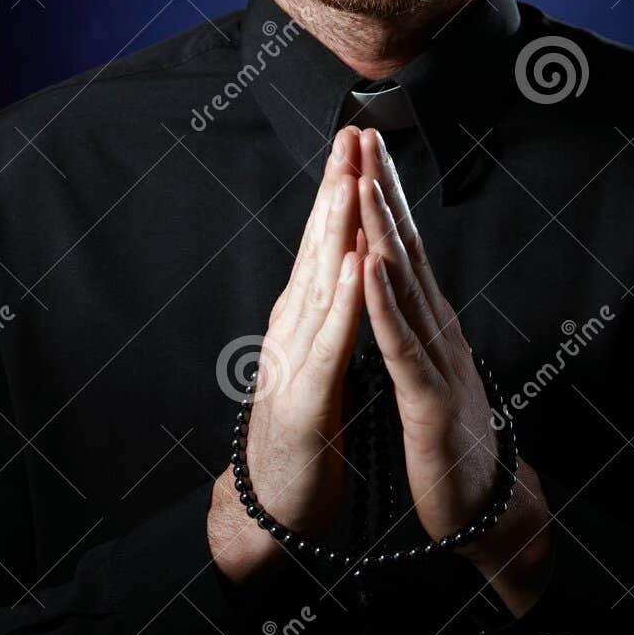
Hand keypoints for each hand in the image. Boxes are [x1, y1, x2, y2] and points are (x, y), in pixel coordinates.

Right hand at [208, 127, 366, 571]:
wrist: (274, 501)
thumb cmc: (302, 433)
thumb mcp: (319, 360)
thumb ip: (326, 315)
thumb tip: (340, 270)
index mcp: (305, 317)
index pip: (326, 242)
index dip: (341, 190)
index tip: (359, 141)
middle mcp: (294, 326)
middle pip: (318, 247)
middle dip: (336, 187)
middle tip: (351, 132)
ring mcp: (295, 358)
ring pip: (320, 282)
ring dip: (335, 229)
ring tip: (351, 178)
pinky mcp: (305, 395)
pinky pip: (330, 341)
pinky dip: (346, 301)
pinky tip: (357, 265)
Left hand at [354, 127, 552, 614]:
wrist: (488, 510)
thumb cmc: (454, 444)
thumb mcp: (430, 372)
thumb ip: (419, 328)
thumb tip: (403, 284)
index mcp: (431, 325)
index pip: (403, 249)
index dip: (384, 196)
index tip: (363, 147)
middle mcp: (440, 332)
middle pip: (406, 250)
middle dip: (384, 190)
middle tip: (363, 134)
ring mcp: (439, 364)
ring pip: (405, 288)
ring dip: (383, 232)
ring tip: (363, 182)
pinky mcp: (431, 403)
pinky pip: (403, 348)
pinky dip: (385, 308)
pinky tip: (370, 272)